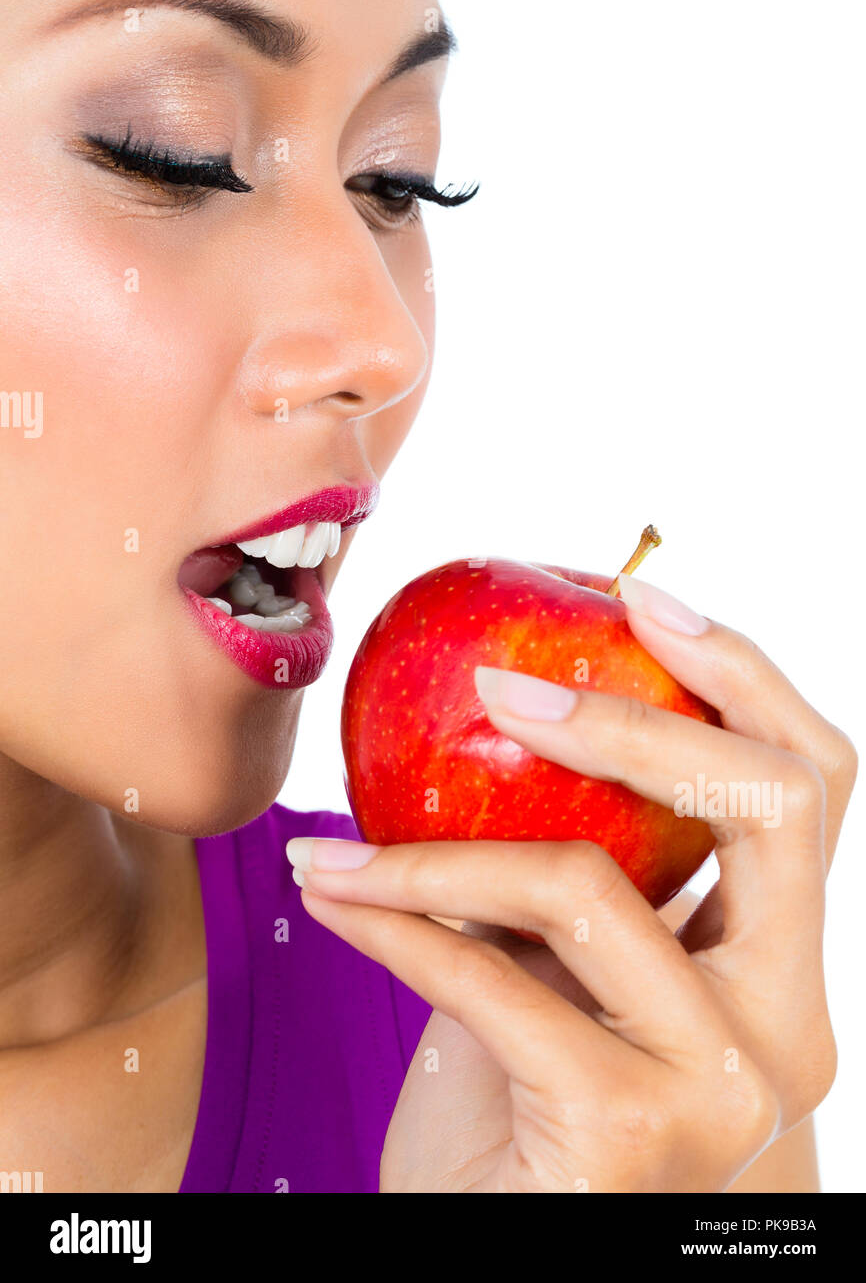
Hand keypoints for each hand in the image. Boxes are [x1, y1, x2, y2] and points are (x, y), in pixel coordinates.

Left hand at [287, 580, 856, 1191]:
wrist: (496, 1257)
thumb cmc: (528, 1119)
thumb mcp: (568, 978)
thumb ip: (573, 872)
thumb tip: (499, 721)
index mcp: (782, 967)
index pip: (811, 786)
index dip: (742, 673)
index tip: (638, 597)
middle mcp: (788, 1023)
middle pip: (770, 803)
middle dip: (630, 714)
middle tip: (499, 684)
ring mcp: (725, 1084)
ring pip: (587, 884)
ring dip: (435, 853)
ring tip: (336, 839)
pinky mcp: (628, 1134)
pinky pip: (489, 978)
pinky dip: (396, 922)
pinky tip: (334, 893)